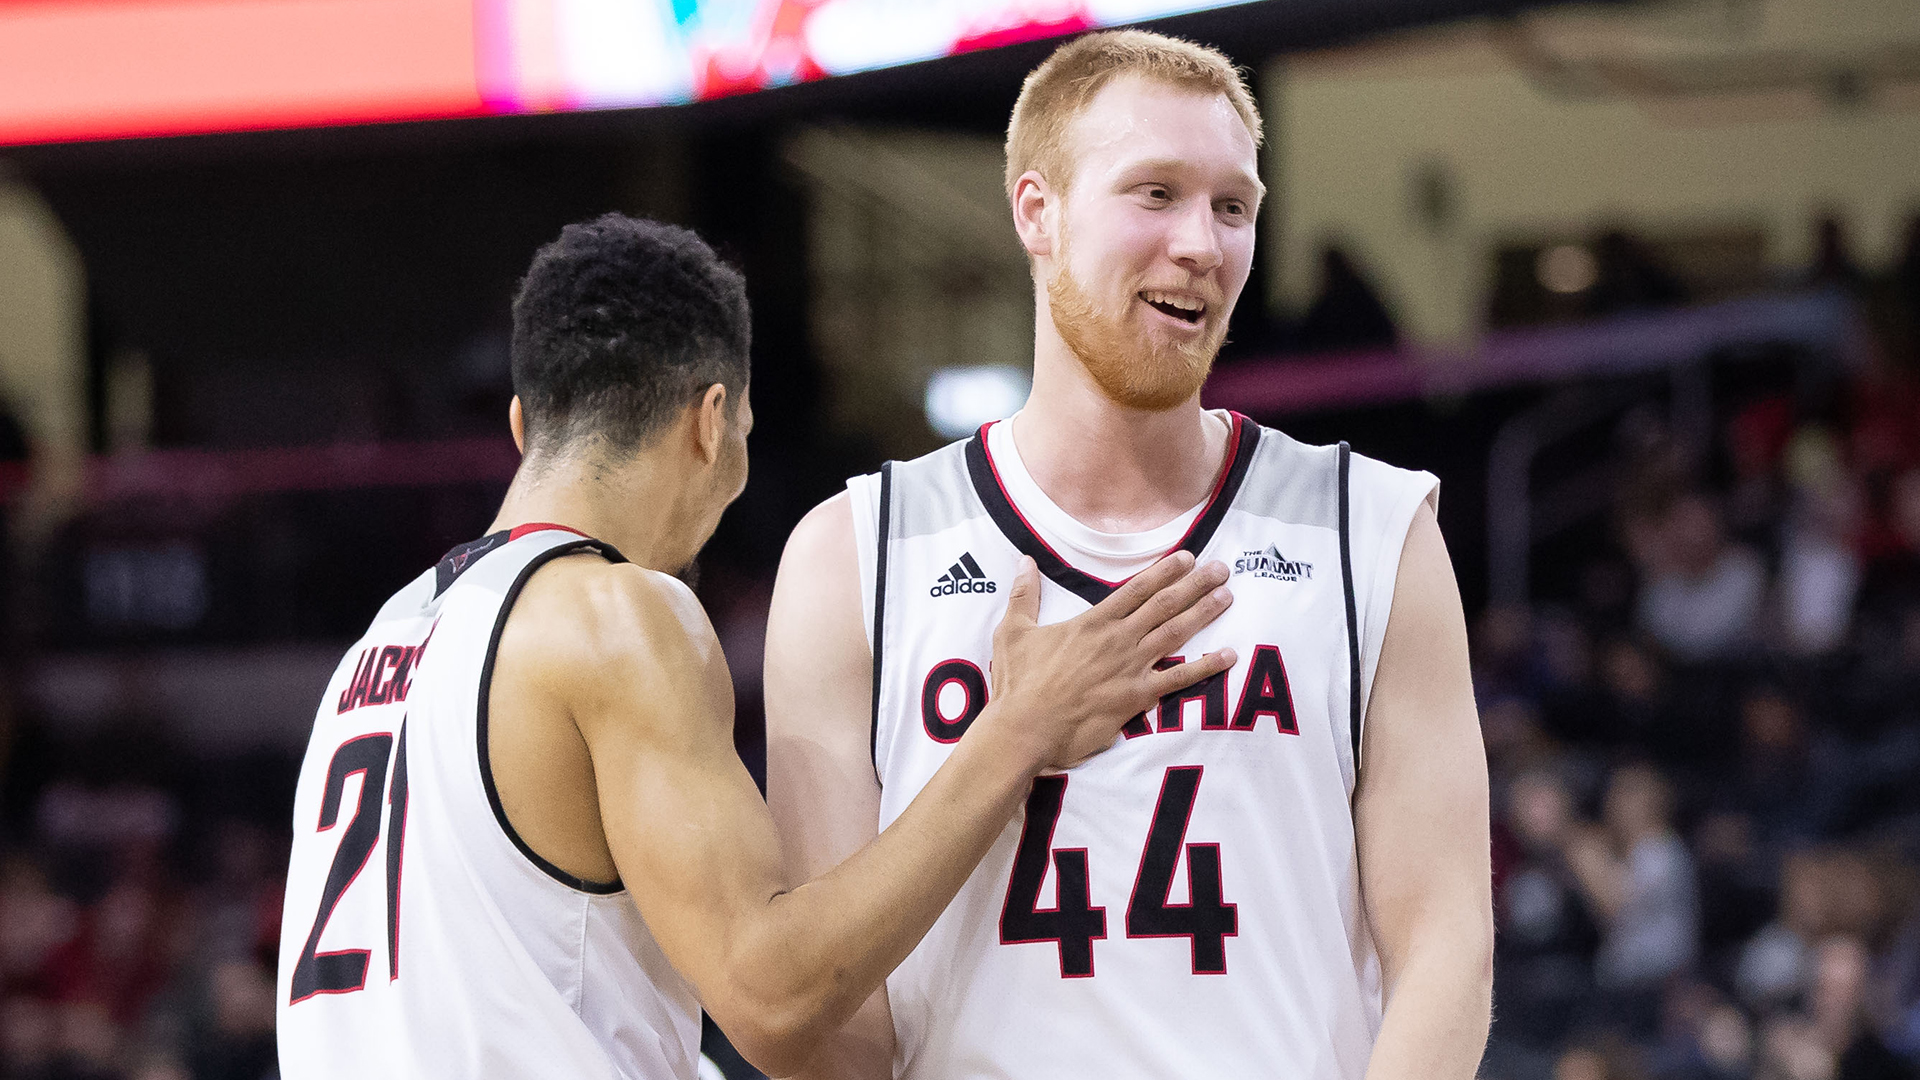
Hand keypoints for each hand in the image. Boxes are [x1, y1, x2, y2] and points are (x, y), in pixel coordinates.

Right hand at [979, 552, 1235, 771]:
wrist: (1026, 728)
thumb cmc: (1018, 682)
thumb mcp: (1013, 632)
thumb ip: (1023, 595)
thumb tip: (1024, 562)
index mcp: (1092, 622)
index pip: (1136, 589)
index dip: (1165, 571)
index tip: (1188, 557)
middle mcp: (1118, 640)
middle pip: (1164, 605)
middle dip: (1195, 585)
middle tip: (1221, 569)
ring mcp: (1130, 668)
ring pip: (1175, 633)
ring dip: (1203, 613)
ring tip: (1227, 596)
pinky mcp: (1137, 697)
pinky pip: (1178, 678)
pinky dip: (1205, 667)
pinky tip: (1228, 655)